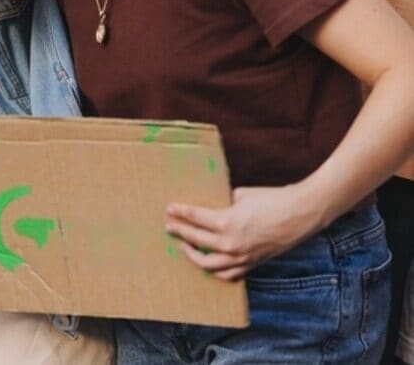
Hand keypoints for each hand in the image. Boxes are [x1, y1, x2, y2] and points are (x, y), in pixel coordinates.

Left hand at [166, 185, 322, 280]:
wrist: (301, 214)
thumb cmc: (272, 199)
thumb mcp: (240, 195)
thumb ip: (223, 203)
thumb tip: (210, 206)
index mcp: (226, 222)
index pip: (194, 218)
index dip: (179, 212)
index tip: (169, 209)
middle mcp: (231, 244)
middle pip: (196, 240)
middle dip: (179, 232)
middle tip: (170, 226)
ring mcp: (242, 257)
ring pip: (208, 265)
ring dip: (193, 256)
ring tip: (185, 246)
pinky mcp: (252, 263)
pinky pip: (228, 275)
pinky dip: (215, 271)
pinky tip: (209, 263)